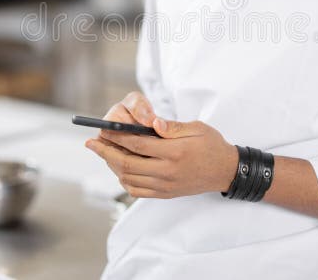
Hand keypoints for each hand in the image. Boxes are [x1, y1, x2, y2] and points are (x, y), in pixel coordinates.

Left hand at [85, 105, 237, 198]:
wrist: (225, 171)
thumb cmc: (211, 145)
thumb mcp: (196, 128)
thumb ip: (172, 127)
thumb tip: (152, 123)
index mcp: (174, 152)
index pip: (138, 144)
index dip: (117, 136)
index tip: (103, 129)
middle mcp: (167, 171)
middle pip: (127, 163)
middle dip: (105, 152)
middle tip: (92, 143)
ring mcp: (165, 185)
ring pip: (129, 178)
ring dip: (112, 166)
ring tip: (104, 153)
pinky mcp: (165, 194)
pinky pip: (137, 190)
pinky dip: (124, 180)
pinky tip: (120, 168)